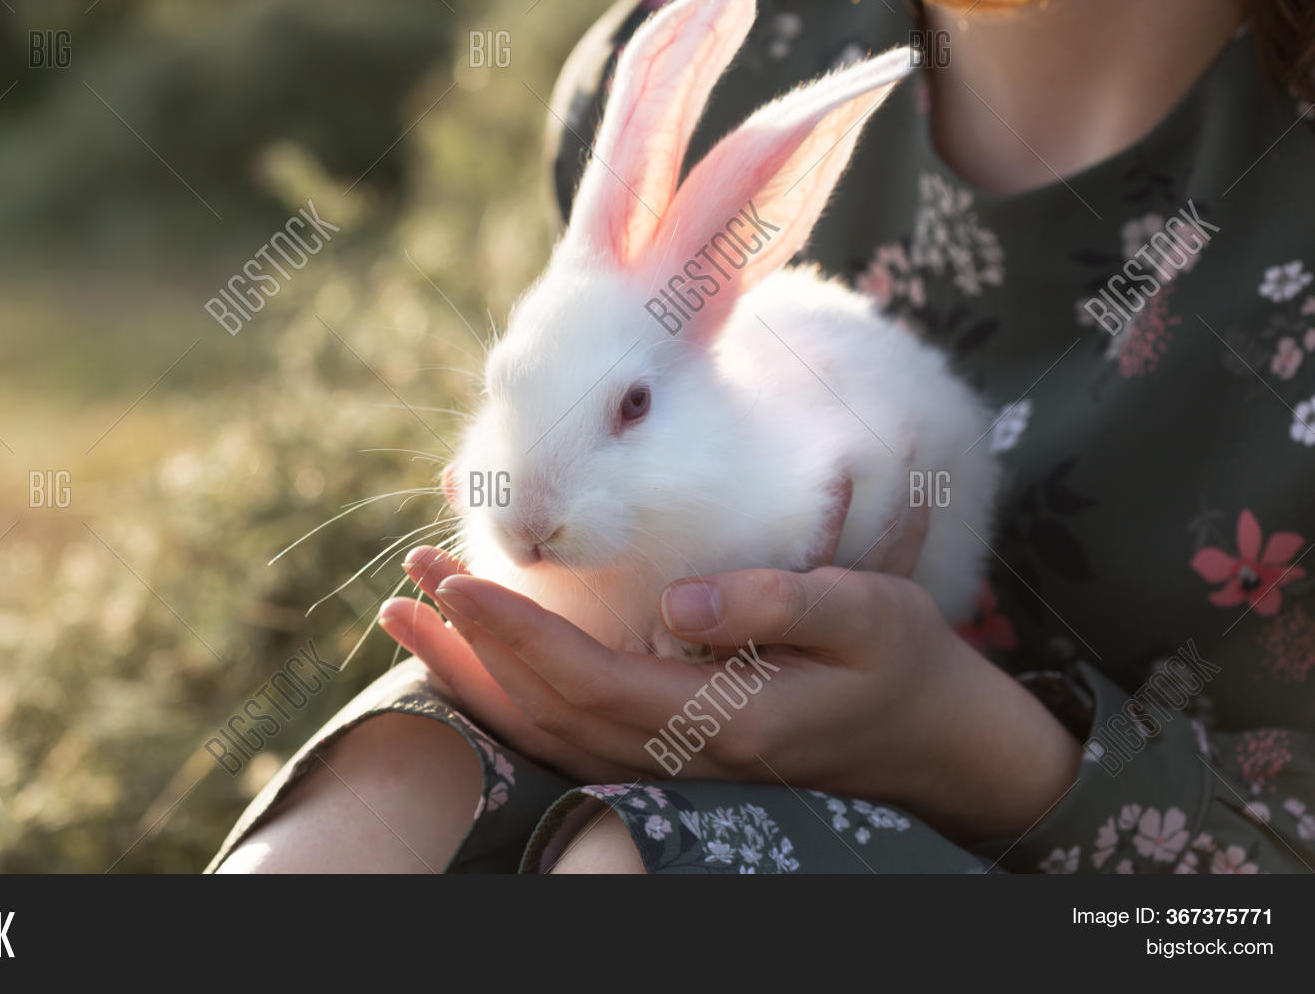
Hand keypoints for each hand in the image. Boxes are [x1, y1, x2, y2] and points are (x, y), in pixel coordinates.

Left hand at [379, 499, 1080, 843]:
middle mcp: (690, 757)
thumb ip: (772, 601)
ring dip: (476, 678)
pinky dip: (513, 704)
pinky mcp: (676, 757)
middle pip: (550, 714)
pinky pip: (573, 741)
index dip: (519, 636)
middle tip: (411, 582)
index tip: (459, 581)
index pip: (594, 681)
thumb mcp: (861, 610)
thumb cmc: (903, 659)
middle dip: (472, 649)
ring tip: (413, 617)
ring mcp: (679, 768)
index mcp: (729, 719)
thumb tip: (676, 601)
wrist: (938, 742)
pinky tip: (476, 664)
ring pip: (550, 736)